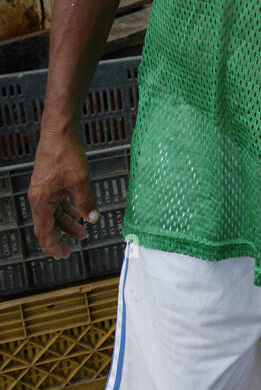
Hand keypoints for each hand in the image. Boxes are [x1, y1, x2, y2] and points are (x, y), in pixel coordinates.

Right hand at [28, 134, 99, 258]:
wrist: (60, 133)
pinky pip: (57, 203)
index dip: (53, 245)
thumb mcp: (80, 182)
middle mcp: (39, 197)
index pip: (44, 231)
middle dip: (60, 238)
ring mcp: (44, 190)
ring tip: (83, 233)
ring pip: (55, 213)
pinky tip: (80, 213)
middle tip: (70, 250)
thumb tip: (93, 218)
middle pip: (48, 225)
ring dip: (68, 223)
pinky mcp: (50, 182)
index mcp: (41, 201)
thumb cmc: (65, 155)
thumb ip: (86, 202)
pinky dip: (68, 210)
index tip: (62, 255)